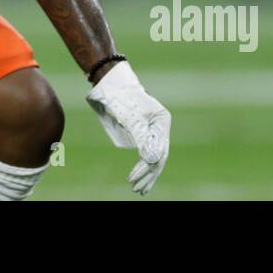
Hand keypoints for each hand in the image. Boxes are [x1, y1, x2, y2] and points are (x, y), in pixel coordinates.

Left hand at [86, 60, 170, 194]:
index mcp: (162, 121)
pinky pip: (146, 152)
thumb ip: (142, 138)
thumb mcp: (130, 118)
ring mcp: (152, 129)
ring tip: (138, 188)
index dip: (147, 169)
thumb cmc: (120, 97)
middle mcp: (160, 127)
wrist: (110, 83)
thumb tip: (152, 160)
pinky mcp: (143, 131)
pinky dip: (143, 165)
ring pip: (153, 156)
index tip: (132, 179)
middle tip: (136, 189)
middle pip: (158, 156)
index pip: (159, 152)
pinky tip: (139, 175)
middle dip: (148, 175)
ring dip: (147, 173)